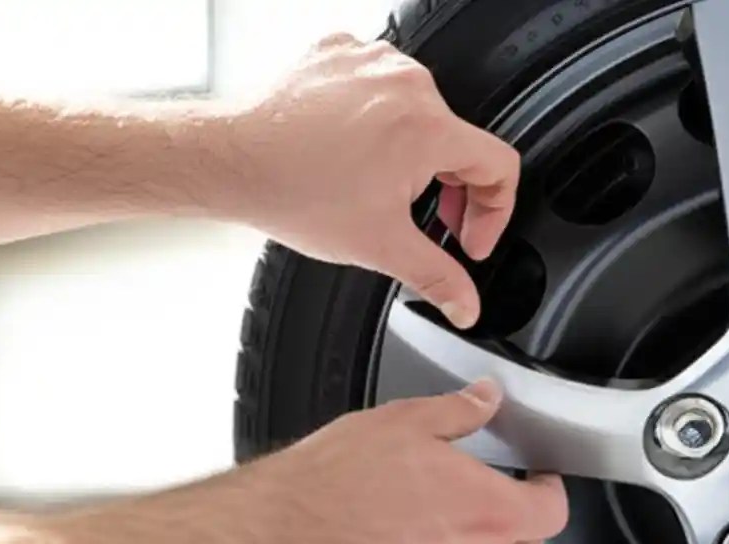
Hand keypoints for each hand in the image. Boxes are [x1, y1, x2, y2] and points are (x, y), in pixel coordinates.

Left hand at [219, 34, 519, 328]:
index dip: (495, 212)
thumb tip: (467, 305)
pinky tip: (353, 149)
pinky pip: (382, 86)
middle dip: (450, 188)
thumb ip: (437, 278)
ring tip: (379, 184)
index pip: (500, 166)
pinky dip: (377, 118)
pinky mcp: (342, 53)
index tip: (467, 237)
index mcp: (428, 128)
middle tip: (426, 222)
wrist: (229, 160)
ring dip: (414, 153)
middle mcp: (407, 84)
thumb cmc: (292, 192)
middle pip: (458, 141)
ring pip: (421, 114)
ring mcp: (373, 61)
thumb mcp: (380, 246)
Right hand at [254, 380, 567, 543]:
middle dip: (523, 516)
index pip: (553, 511)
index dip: (551, 490)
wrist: (285, 532)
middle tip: (499, 488)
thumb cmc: (338, 481)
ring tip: (451, 508)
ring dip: (486, 540)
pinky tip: (415, 533)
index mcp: (489, 509)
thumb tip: (484, 399)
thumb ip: (460, 411)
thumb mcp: (408, 421)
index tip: (538, 476)